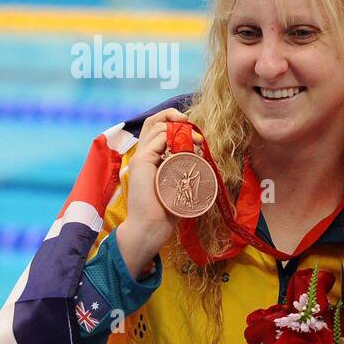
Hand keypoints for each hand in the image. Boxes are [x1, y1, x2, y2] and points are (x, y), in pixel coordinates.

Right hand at [118, 108, 202, 275]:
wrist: (151, 227)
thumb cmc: (167, 211)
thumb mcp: (181, 185)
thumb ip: (187, 170)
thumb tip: (202, 158)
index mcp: (151, 158)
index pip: (158, 129)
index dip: (175, 124)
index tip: (196, 134)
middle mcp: (144, 154)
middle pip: (153, 121)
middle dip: (174, 116)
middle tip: (193, 127)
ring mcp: (141, 156)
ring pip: (158, 126)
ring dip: (181, 129)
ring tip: (197, 143)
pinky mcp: (142, 161)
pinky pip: (158, 138)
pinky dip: (174, 137)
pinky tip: (187, 149)